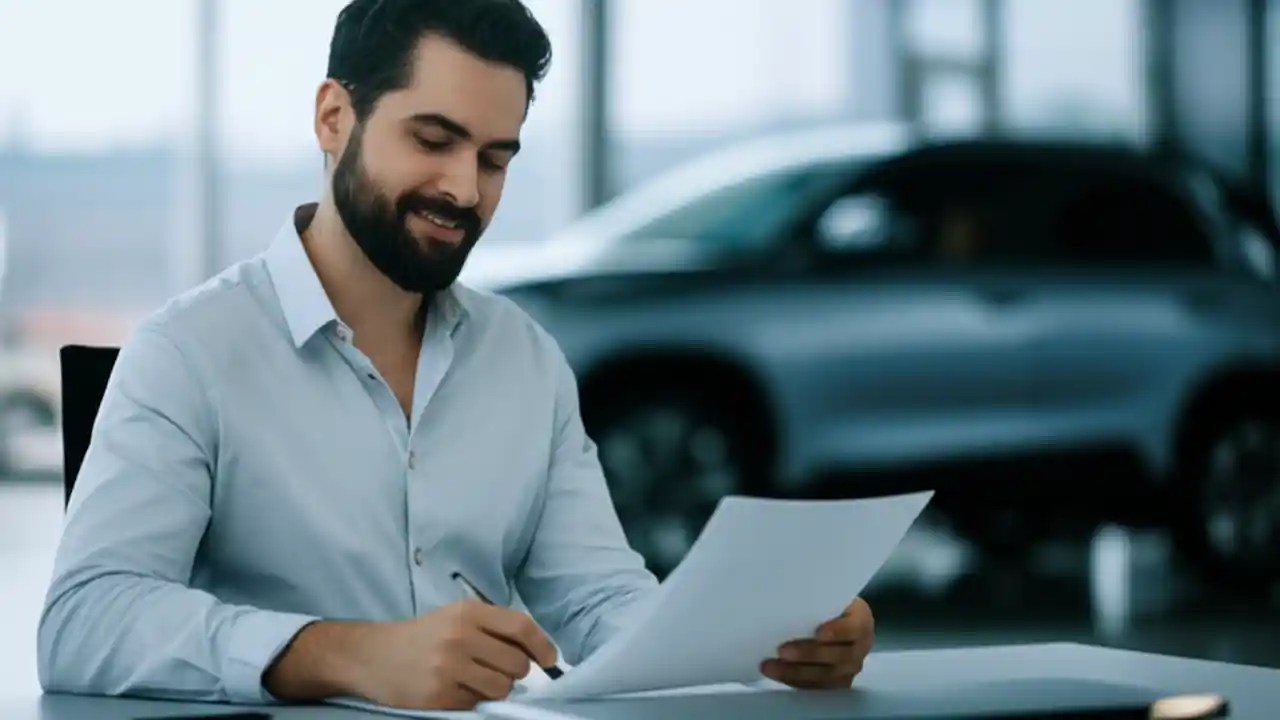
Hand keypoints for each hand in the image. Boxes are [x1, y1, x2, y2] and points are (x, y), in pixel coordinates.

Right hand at [348, 599, 557, 709]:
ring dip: (497, 689)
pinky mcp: (438, 695)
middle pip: (516, 664)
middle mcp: (460, 637)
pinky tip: (453, 689)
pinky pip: (476, 704)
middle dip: (516, 672)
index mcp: (468, 612)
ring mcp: (448, 668)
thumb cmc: (424, 635)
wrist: (372, 655)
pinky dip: (472, 700)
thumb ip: (494, 628)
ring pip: (502, 688)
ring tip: (475, 680)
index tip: (551, 660)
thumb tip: (537, 651)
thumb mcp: (457, 617)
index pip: (521, 628)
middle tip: (497, 670)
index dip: (543, 646)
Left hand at [761, 597, 873, 689]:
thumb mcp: (829, 596)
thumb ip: (816, 601)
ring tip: (770, 666)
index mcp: (861, 622)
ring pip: (825, 676)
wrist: (843, 620)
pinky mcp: (839, 682)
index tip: (817, 632)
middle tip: (781, 651)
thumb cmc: (830, 604)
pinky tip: (778, 675)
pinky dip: (796, 682)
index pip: (852, 629)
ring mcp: (851, 668)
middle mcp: (861, 648)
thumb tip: (782, 602)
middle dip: (807, 655)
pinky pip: (818, 687)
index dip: (837, 632)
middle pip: (837, 656)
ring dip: (795, 673)